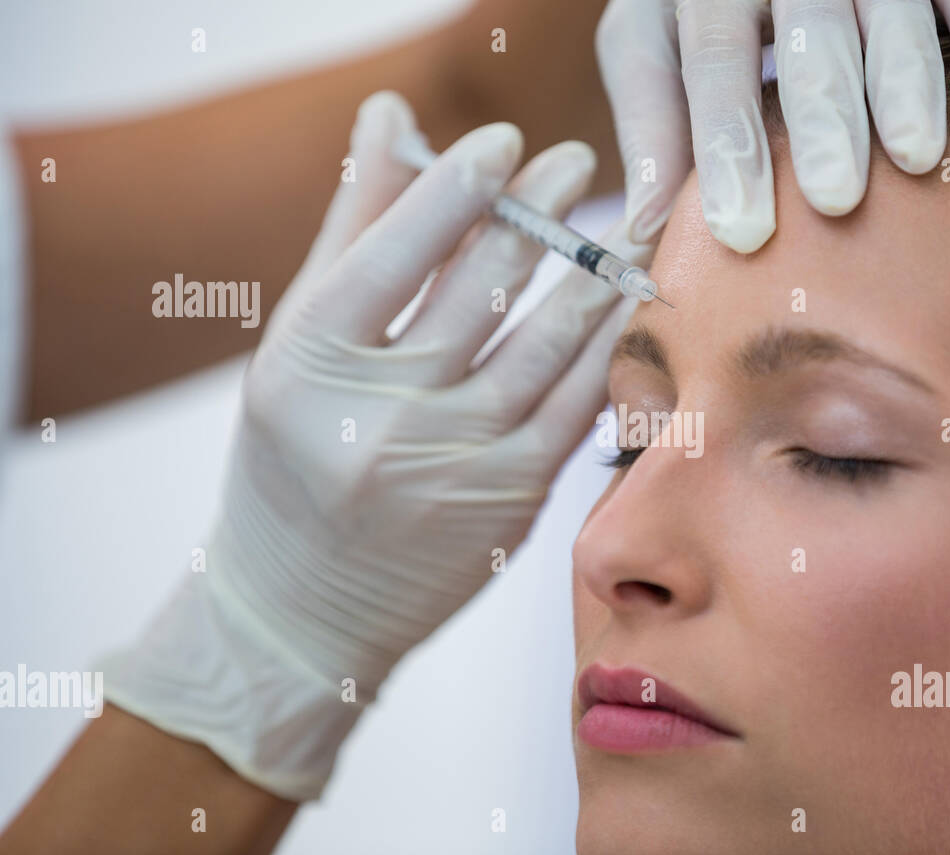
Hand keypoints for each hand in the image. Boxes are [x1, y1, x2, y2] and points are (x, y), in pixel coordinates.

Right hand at [97, 91, 652, 800]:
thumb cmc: (292, 461)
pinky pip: (576, 408)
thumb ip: (353, 231)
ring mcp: (453, 465)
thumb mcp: (299, 347)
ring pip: (546, 348)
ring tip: (625, 230)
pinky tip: (626, 308)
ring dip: (594, 278)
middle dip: (539, 216)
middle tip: (577, 162)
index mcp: (309, 367)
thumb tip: (393, 117)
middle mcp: (381, 417)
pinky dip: (606, 351)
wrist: (303, 610)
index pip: (393, 252)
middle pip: (479, 291)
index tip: (503, 141)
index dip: (456, 188)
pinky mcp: (510, 502)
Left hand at [597, 0, 949, 252]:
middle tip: (836, 196)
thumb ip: (652, 125)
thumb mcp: (649, 41)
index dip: (727, 144)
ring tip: (918, 157)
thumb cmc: (694, 5)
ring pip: (890, 8)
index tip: (742, 229)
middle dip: (824, 115)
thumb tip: (642, 233)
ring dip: (907, 81)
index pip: (712, 61)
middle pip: (808, 31)